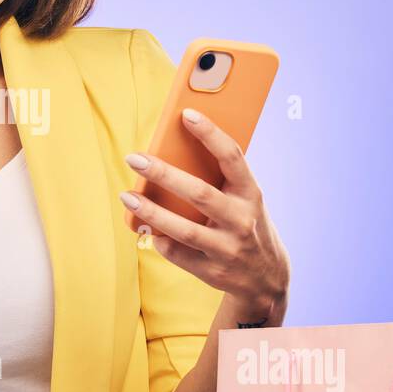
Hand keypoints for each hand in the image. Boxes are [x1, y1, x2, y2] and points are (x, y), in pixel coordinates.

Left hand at [120, 107, 289, 322]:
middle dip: (163, 173)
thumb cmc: (245, 223)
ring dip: (150, 212)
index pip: (232, 157)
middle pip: (199, 193)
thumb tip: (172, 151)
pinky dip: (158, 239)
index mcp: (251, 194)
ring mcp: (228, 249)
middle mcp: (242, 220)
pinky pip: (176, 253)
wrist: (266, 277)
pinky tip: (144, 227)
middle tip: (134, 158)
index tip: (186, 114)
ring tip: (127, 195)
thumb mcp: (244, 199)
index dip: (211, 133)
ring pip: (183, 229)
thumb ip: (218, 180)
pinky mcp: (212, 272)